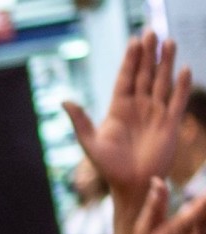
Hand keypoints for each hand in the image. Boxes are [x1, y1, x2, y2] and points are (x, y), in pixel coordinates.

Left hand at [63, 31, 191, 208]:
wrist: (130, 185)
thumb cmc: (108, 167)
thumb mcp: (90, 143)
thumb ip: (80, 121)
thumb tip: (64, 100)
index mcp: (118, 109)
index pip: (125, 78)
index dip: (130, 60)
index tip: (134, 41)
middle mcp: (138, 107)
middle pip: (145, 75)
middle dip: (148, 54)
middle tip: (151, 32)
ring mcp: (155, 114)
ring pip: (162, 83)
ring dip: (166, 63)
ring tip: (169, 42)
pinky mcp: (170, 124)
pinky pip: (177, 102)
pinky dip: (181, 87)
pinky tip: (184, 69)